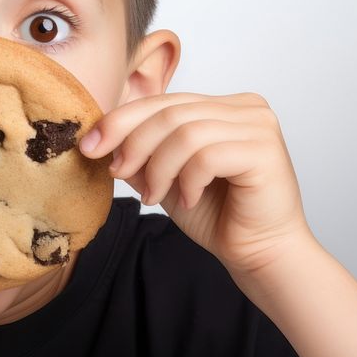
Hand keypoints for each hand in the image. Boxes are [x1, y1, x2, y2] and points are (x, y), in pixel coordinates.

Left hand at [79, 91, 315, 275]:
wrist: (258, 255)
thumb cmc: (217, 215)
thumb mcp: (165, 177)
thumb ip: (141, 153)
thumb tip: (100, 138)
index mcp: (222, 106)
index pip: (163, 101)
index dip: (121, 120)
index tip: (91, 146)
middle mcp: (245, 107)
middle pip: (171, 112)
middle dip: (134, 143)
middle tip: (117, 172)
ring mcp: (259, 125)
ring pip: (185, 132)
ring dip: (159, 168)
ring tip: (155, 197)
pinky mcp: (265, 150)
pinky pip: (207, 155)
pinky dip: (188, 180)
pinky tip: (190, 199)